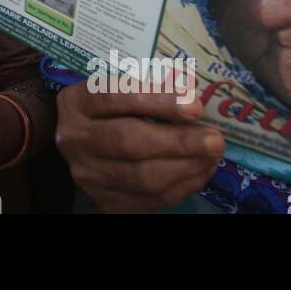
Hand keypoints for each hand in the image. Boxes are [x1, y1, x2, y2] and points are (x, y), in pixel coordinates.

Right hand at [54, 85, 223, 212]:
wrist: (80, 142)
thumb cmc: (107, 108)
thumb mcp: (117, 89)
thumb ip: (148, 91)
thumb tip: (194, 99)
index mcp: (77, 103)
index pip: (114, 98)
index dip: (157, 102)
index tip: (195, 106)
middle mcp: (76, 139)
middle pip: (129, 142)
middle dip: (179, 142)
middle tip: (214, 139)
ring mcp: (88, 174)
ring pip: (142, 176)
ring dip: (186, 167)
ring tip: (211, 155)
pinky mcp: (104, 200)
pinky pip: (150, 199)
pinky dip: (182, 186)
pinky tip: (199, 171)